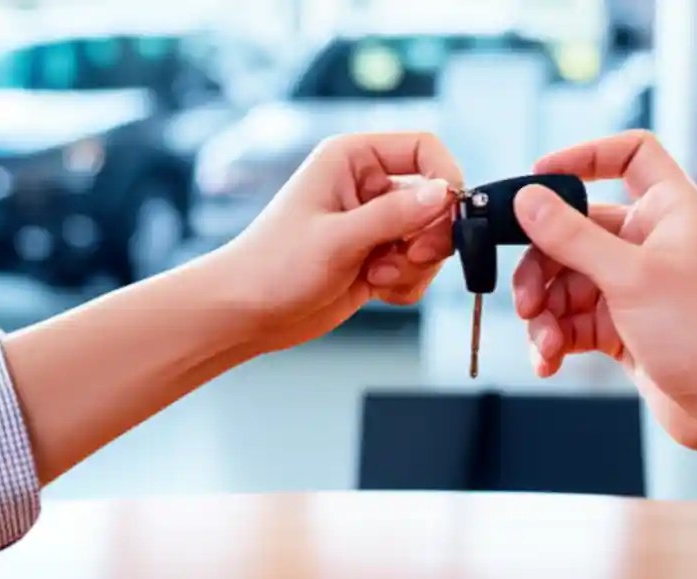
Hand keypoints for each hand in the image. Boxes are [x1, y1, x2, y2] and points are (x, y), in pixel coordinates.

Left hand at [207, 132, 461, 351]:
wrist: (246, 313)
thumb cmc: (273, 266)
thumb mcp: (338, 238)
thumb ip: (394, 215)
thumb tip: (444, 194)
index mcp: (352, 159)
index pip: (423, 147)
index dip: (444, 177)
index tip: (450, 213)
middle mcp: (366, 187)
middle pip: (435, 200)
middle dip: (428, 236)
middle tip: (407, 258)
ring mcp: (374, 225)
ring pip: (430, 239)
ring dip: (414, 265)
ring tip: (374, 277)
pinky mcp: (377, 259)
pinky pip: (417, 268)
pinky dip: (406, 283)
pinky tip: (374, 290)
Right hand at [511, 131, 696, 449]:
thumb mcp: (629, 277)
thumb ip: (572, 236)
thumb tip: (527, 199)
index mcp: (667, 210)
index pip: (630, 153)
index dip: (585, 155)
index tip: (540, 175)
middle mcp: (648, 242)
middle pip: (573, 229)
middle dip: (543, 267)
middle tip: (528, 302)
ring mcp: (632, 285)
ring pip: (565, 280)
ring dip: (544, 313)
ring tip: (545, 343)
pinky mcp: (620, 326)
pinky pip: (570, 320)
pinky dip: (554, 338)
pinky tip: (548, 361)